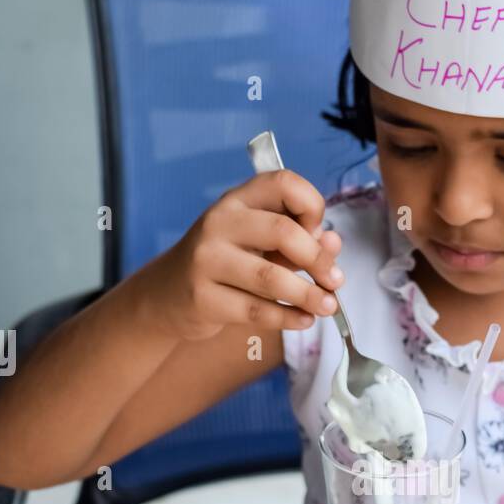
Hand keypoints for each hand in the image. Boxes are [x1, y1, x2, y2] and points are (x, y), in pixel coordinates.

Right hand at [161, 168, 343, 340]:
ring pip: (271, 278)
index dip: (312, 205)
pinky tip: (304, 320)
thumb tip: (333, 244)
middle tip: (334, 280)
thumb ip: (298, 242)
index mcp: (238, 200)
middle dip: (317, 259)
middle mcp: (219, 223)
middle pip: (282, 231)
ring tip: (328, 306)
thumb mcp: (258, 244)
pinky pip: (257, 310)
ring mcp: (207, 260)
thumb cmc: (225, 264)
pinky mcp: (203, 298)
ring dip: (308, 295)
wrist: (168, 294)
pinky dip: (288, 318)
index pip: (283, 183)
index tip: (321, 232)